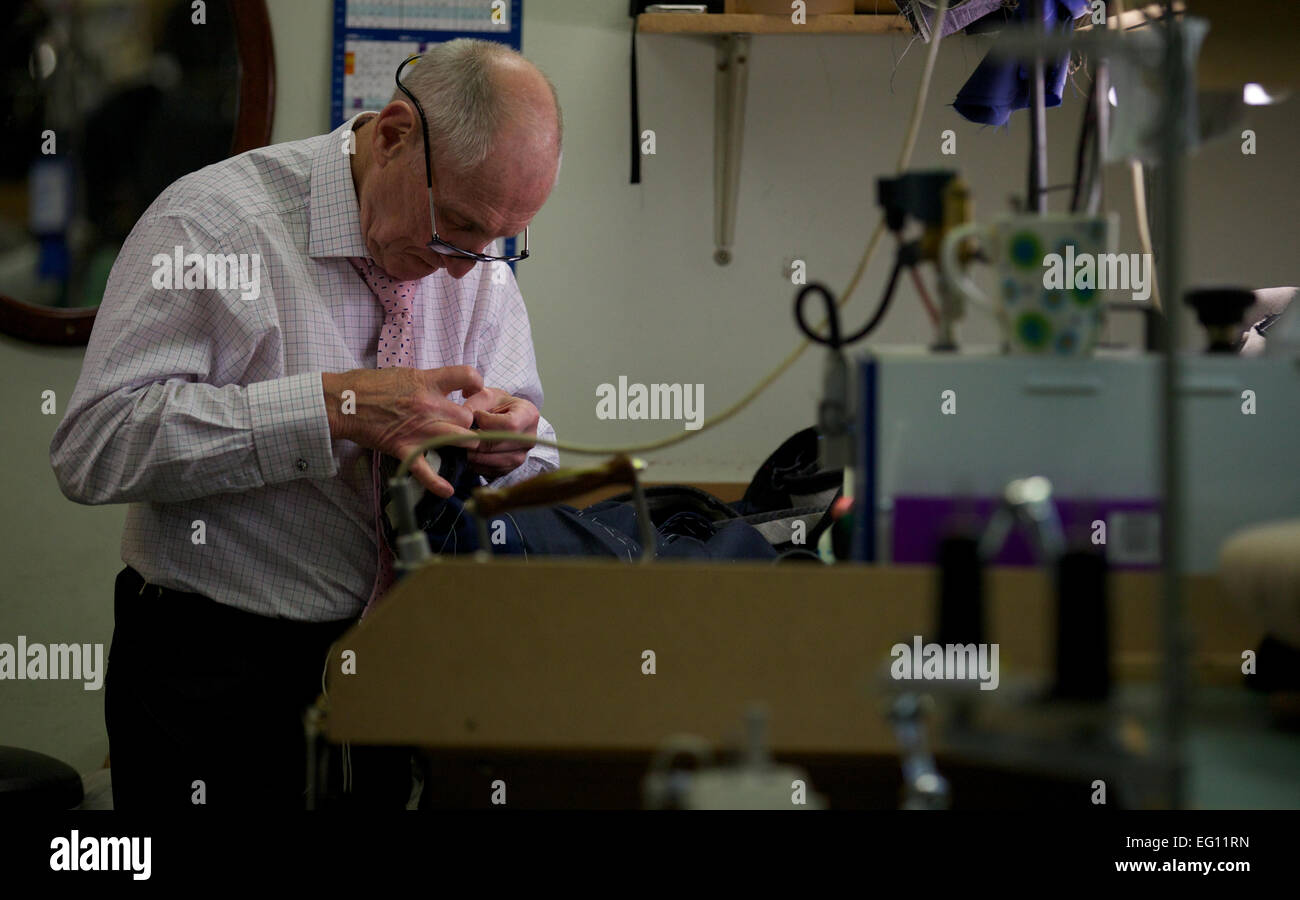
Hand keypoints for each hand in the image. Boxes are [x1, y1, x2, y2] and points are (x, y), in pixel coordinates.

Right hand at [322, 366, 482, 497]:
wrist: (342, 400)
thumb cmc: (370, 385)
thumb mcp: (405, 374)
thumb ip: (428, 381)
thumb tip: (445, 385)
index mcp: (428, 381)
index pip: (468, 375)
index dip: (476, 384)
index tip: (470, 392)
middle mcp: (429, 405)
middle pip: (468, 417)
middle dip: (469, 423)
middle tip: (461, 426)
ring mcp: (418, 428)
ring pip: (462, 439)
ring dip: (463, 445)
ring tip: (459, 448)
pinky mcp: (404, 448)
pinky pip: (425, 470)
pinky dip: (437, 483)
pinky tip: (446, 490)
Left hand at [462, 387, 539, 477]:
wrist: (503, 417)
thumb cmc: (496, 404)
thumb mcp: (486, 395)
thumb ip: (475, 403)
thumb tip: (463, 420)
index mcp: (529, 415)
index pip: (509, 425)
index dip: (488, 422)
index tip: (476, 415)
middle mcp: (529, 439)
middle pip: (497, 445)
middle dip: (473, 440)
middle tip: (456, 434)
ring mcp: (521, 457)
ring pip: (491, 461)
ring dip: (470, 454)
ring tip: (458, 444)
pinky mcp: (509, 469)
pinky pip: (488, 471)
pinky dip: (473, 464)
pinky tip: (465, 453)